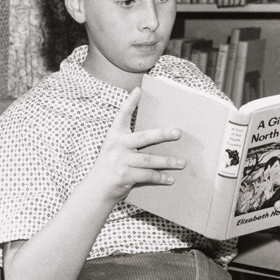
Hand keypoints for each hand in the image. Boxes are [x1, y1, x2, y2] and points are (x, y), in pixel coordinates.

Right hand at [88, 86, 185, 204]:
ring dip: (168, 161)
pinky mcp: (125, 176)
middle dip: (162, 135)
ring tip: (182, 162)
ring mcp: (121, 161)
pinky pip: (148, 175)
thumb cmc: (110, 166)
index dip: (130, 102)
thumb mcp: (114, 149)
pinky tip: (170, 178)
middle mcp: (117, 146)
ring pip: (149, 160)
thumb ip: (129, 142)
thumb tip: (155, 135)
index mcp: (114, 136)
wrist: (96, 188)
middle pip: (143, 137)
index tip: (138, 90)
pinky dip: (160, 177)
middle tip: (177, 132)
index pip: (122, 115)